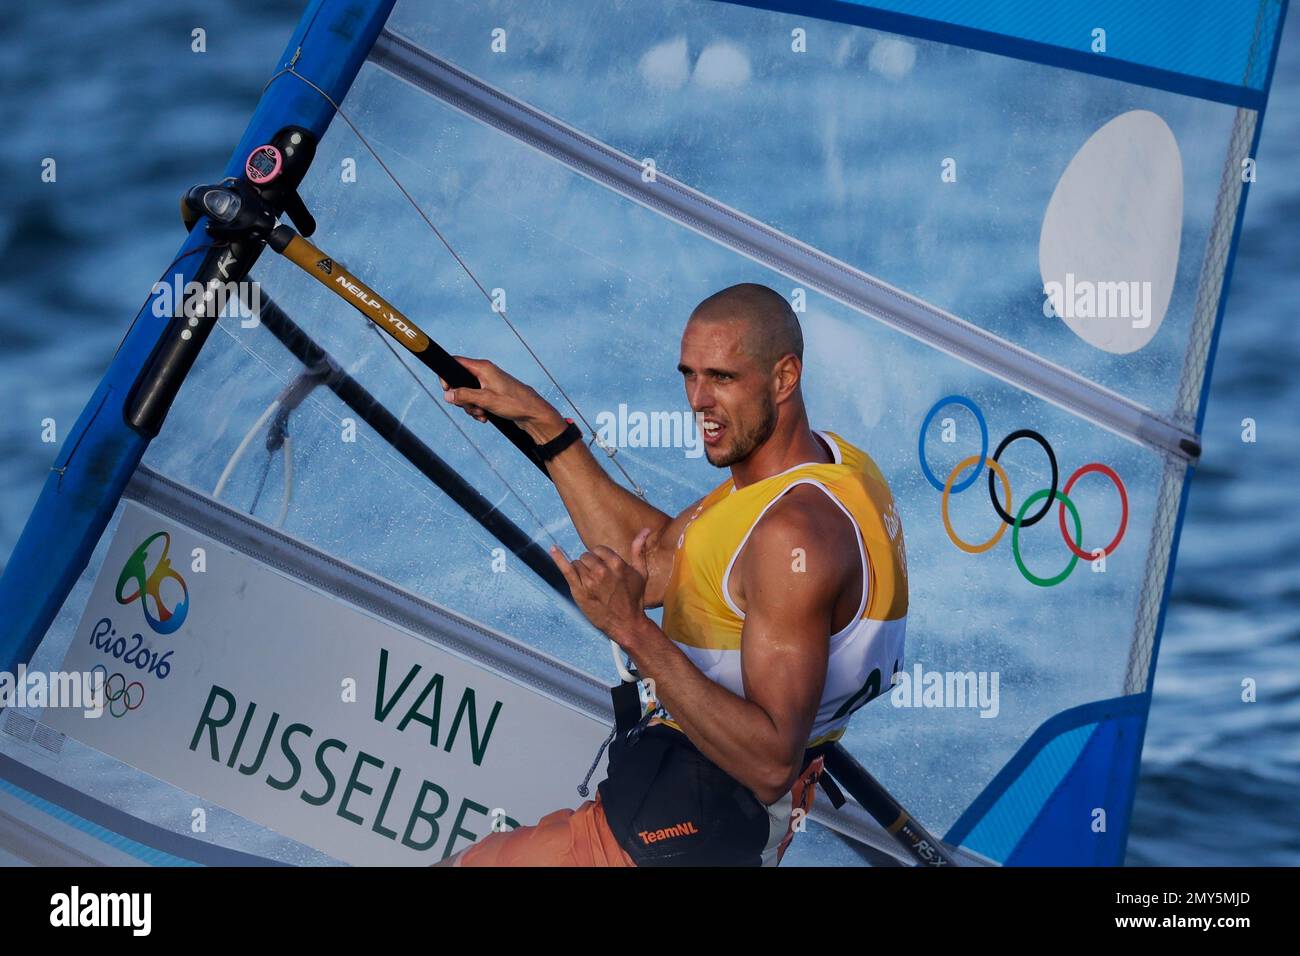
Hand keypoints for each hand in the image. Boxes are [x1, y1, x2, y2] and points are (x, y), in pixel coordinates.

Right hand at [439, 357, 559, 438]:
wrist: (533, 413)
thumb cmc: (514, 403)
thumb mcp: (485, 400)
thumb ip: (464, 396)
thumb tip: (447, 395)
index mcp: (483, 368)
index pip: (455, 363)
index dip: (447, 376)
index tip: (447, 390)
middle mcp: (484, 373)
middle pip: (460, 382)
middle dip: (462, 399)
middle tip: (473, 407)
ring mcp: (488, 383)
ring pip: (468, 394)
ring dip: (471, 407)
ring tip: (482, 413)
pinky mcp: (492, 394)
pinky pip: (477, 400)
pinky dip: (478, 409)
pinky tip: (486, 416)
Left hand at [551, 528, 652, 648]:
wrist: (626, 623)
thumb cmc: (634, 598)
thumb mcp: (641, 573)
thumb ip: (639, 550)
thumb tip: (646, 528)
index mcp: (616, 564)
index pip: (598, 550)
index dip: (600, 558)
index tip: (604, 569)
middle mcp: (602, 571)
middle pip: (586, 556)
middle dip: (591, 565)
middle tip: (599, 580)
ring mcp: (589, 581)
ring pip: (577, 564)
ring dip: (582, 572)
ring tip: (592, 586)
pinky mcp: (578, 591)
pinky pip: (566, 569)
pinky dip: (558, 558)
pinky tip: (553, 549)